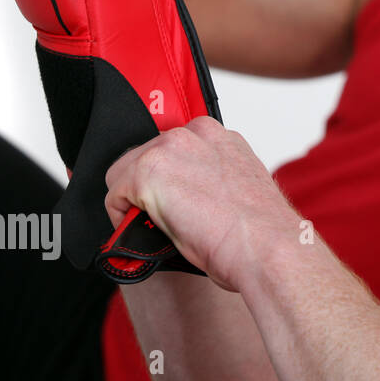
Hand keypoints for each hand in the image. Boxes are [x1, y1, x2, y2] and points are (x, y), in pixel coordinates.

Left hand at [104, 117, 298, 291]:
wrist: (265, 247)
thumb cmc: (260, 231)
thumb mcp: (238, 187)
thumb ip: (211, 176)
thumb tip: (187, 194)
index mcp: (220, 136)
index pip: (171, 148)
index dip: (167, 179)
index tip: (172, 200)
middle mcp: (195, 133)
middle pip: (144, 156)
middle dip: (148, 189)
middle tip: (165, 219)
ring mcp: (169, 148)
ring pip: (125, 173)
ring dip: (136, 200)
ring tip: (160, 227)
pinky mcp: (147, 171)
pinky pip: (114, 195)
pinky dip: (122, 217)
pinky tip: (150, 231)